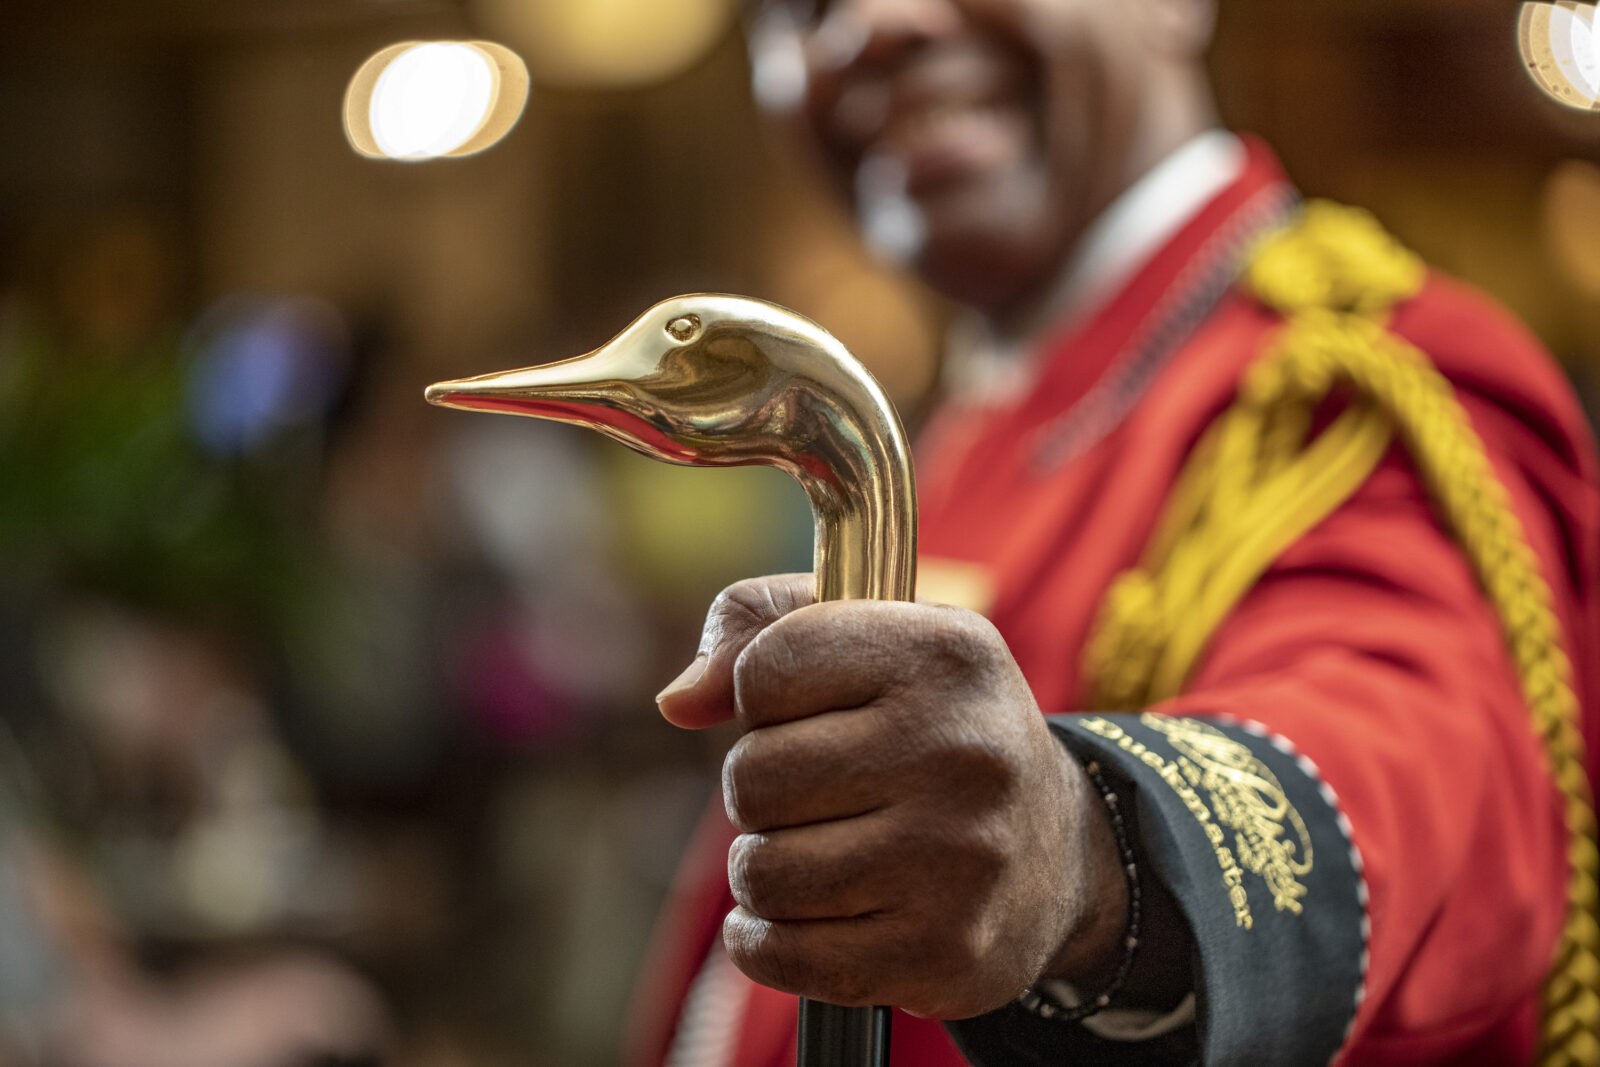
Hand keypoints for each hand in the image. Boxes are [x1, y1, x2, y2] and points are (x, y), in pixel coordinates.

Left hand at [655, 574, 1129, 1018]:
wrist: (1061, 853)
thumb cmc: (937, 728)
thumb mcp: (880, 637)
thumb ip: (762, 627)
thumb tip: (678, 703)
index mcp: (946, 655)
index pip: (766, 668)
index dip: (759, 696)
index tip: (801, 712)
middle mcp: (962, 752)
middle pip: (752, 777)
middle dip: (758, 790)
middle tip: (812, 795)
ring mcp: (958, 860)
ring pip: (762, 872)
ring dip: (765, 868)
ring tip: (815, 852)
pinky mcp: (944, 953)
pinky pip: (784, 955)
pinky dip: (765, 941)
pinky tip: (801, 917)